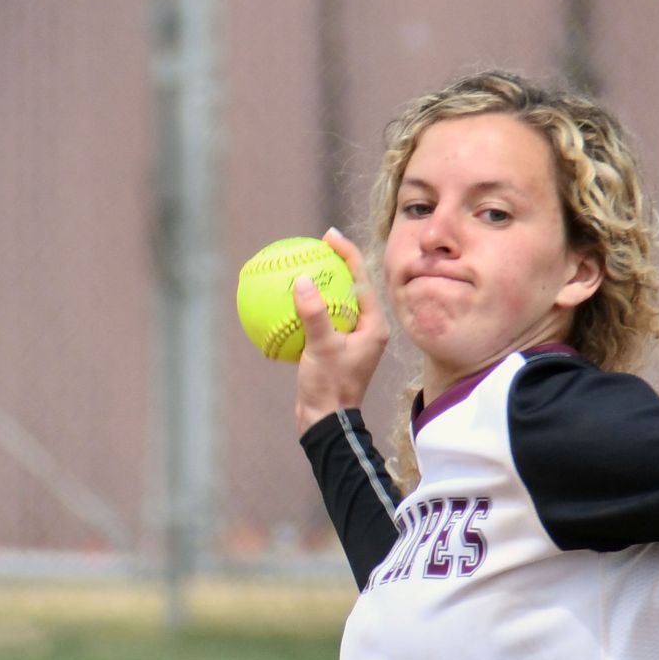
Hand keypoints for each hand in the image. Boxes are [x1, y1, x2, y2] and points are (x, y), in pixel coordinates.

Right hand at [292, 228, 389, 432]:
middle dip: (333, 264)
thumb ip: (314, 313)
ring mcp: (350, 341)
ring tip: (299, 268)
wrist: (327, 423)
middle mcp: (366, 330)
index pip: (362, 278)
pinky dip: (305, 311)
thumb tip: (302, 280)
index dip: (347, 253)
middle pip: (350, 287)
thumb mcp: (322, 348)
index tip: (328, 236)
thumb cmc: (329, 388)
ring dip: (318, 286)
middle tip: (315, 246)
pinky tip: (284, 305)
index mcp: (374, 325)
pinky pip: (320, 322)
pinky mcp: (333, 351)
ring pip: (334, 304)